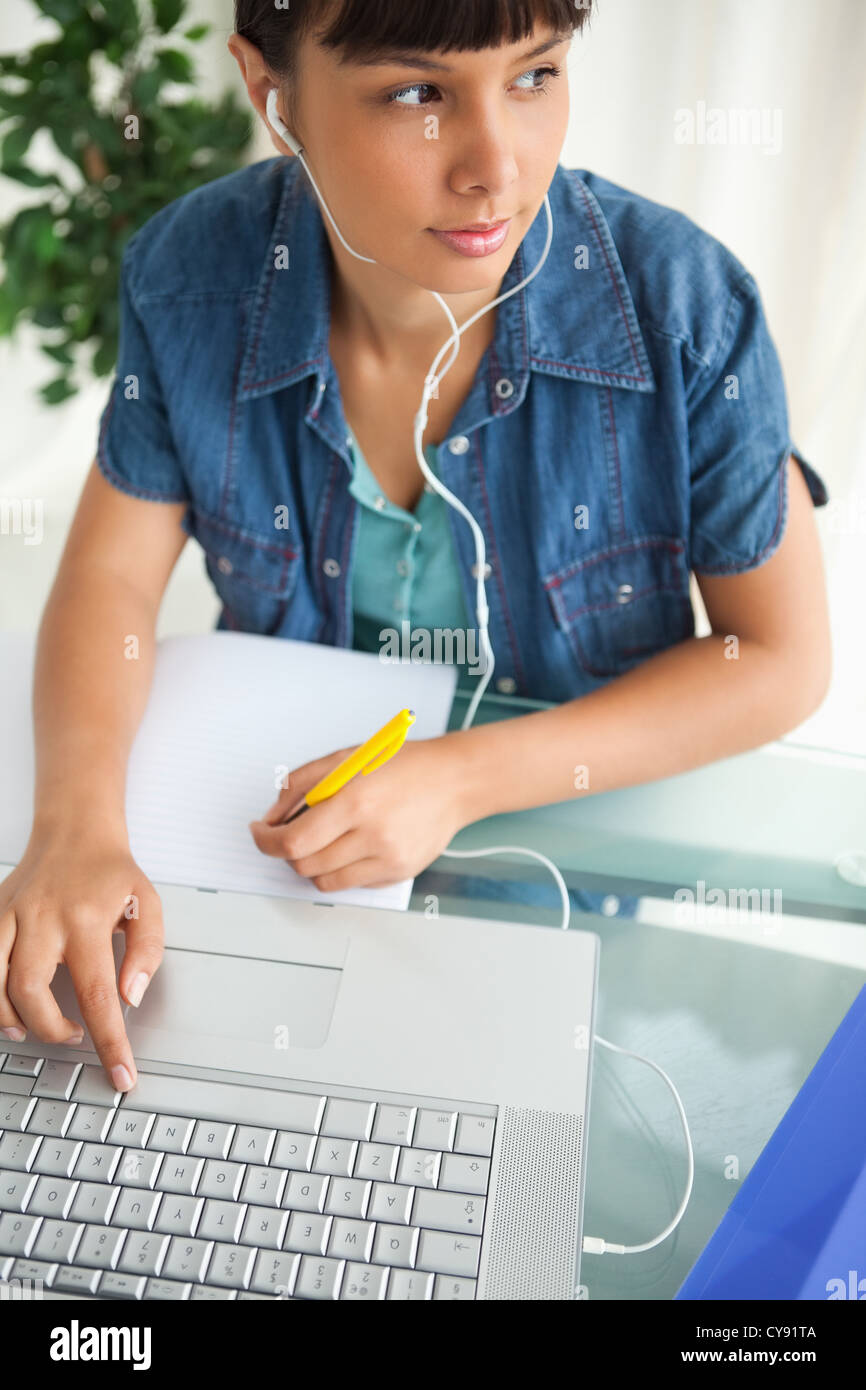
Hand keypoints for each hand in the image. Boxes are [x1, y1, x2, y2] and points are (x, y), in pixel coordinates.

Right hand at [0, 826, 163, 1091]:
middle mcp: (44, 919)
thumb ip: (146, 953)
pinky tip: (4, 1005)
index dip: (108, 1042)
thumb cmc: (111, 873)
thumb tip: (130, 997)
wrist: (75, 831)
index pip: (97, 993)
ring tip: (31, 1029)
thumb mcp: (149, 905)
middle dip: (50, 1029)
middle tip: (73, 1035)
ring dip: (8, 1017)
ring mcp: (12, 916)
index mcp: (87, 920)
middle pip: (31, 992)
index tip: (120, 1075)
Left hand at [248, 736, 468, 891]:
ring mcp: (387, 859)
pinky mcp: (398, 873)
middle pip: (304, 866)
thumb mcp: (344, 759)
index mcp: (355, 802)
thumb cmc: (402, 764)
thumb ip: (300, 785)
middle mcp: (372, 835)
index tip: (260, 834)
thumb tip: (271, 818)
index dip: (266, 842)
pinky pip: (352, 884)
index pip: (293, 842)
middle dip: (288, 852)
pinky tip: (353, 844)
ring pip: (325, 882)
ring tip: (322, 840)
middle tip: (288, 834)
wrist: (455, 781)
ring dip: (312, 864)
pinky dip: (342, 869)